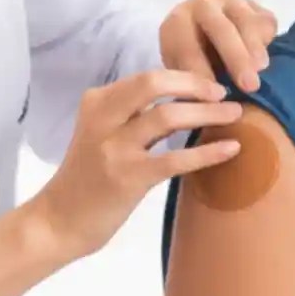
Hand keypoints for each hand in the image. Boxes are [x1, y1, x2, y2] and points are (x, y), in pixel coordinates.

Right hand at [30, 69, 242, 258]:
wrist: (60, 220)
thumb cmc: (87, 177)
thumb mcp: (102, 133)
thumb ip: (133, 114)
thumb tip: (185, 99)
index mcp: (97, 102)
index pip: (146, 77)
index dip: (184, 75)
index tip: (210, 80)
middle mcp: (103, 118)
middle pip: (154, 83)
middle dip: (194, 83)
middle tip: (222, 91)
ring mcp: (114, 148)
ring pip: (167, 116)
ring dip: (207, 113)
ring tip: (234, 115)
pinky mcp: (128, 178)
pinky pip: (175, 158)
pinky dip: (208, 152)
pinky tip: (231, 149)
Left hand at [160, 0, 278, 92]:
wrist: (207, 35)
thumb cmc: (192, 61)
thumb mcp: (183, 72)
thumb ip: (191, 84)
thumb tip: (205, 106)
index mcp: (176, 23)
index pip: (186, 46)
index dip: (200, 71)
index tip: (215, 96)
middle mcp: (201, 5)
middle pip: (220, 28)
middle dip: (236, 57)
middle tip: (250, 86)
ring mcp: (229, 0)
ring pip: (245, 20)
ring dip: (255, 47)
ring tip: (261, 69)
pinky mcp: (254, 4)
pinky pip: (264, 19)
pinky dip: (267, 38)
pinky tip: (266, 56)